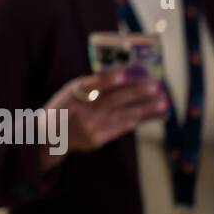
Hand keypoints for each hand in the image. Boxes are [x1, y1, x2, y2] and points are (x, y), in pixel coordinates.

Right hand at [43, 70, 167, 158]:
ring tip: (163, 101)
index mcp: (74, 94)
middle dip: (136, 92)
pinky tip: (153, 114)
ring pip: (123, 115)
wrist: (50, 134)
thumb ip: (93, 84)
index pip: (91, 85)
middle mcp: (82, 111)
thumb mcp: (71, 90)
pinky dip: (138, 119)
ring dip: (145, 108)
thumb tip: (125, 76)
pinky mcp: (98, 139)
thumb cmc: (65, 105)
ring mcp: (91, 127)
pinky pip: (122, 127)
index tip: (124, 74)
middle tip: (155, 85)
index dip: (108, 80)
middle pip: (113, 100)